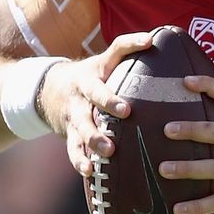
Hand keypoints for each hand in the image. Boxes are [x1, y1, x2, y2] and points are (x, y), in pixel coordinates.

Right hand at [39, 32, 152, 176]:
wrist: (50, 90)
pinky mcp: (68, 131)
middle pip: (95, 92)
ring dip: (94, 138)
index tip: (149, 41)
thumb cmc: (93, 77)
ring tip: (109, 150)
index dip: (132, 43)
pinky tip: (89, 171)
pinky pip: (73, 147)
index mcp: (99, 68)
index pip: (117, 49)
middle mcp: (84, 88)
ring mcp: (75, 111)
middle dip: (109, 101)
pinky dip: (79, 160)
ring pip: (82, 124)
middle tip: (126, 111)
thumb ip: (132, 56)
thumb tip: (164, 42)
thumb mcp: (107, 63)